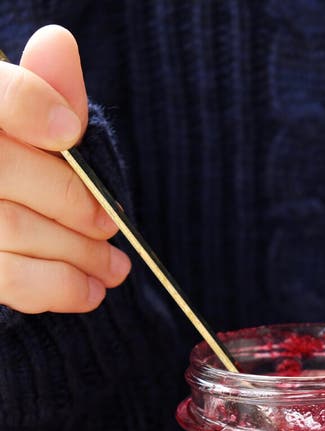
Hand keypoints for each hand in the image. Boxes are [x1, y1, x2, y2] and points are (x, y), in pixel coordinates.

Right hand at [0, 26, 129, 313]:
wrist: (14, 217)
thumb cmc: (31, 169)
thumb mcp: (43, 125)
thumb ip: (50, 90)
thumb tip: (58, 45)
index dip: (31, 109)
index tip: (69, 133)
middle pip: (9, 171)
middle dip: (76, 204)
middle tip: (112, 226)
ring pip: (14, 228)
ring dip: (80, 254)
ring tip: (115, 267)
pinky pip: (11, 279)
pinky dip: (60, 287)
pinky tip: (91, 291)